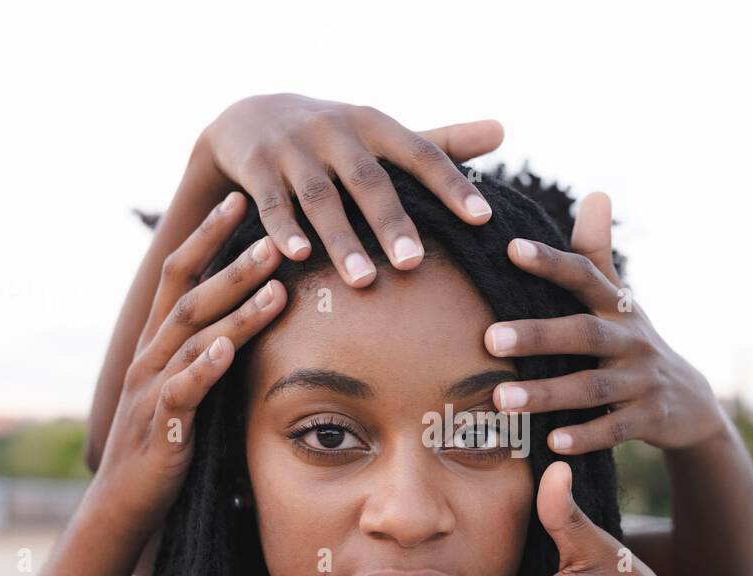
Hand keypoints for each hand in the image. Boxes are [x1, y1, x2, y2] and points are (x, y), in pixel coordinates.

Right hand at [88, 194, 286, 533]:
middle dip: (232, 263)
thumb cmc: (165, 445)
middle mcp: (150, 358)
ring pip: (193, 338)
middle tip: (275, 234)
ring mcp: (153, 391)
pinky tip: (228, 351)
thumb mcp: (187, 389)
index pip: (179, 275)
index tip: (241, 200)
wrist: (124, 507)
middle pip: (190, 297)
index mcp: (157, 343)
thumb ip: (208, 350)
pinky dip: (205, 370)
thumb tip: (246, 318)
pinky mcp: (162, 428)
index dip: (208, 236)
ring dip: (236, 309)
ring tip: (276, 285)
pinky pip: (183, 393)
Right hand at [201, 94, 501, 285]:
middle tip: (414, 263)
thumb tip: (503, 129)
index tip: (483, 219)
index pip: (421, 153)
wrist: (248, 117)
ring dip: (341, 238)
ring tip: (363, 280)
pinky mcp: (256, 166)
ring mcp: (293, 148)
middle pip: (369, 179)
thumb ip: (441, 141)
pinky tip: (299, 258)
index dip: (451, 185)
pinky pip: (272, 203)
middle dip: (391, 221)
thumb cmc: (334, 139)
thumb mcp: (381, 134)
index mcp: (374, 124)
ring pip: (320, 197)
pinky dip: (284, 230)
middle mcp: (335, 130)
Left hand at [485, 193, 725, 452]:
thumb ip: (598, 253)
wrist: (689, 403)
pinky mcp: (649, 419)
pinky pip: (615, 428)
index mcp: (616, 306)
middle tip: (488, 338)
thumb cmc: (633, 343)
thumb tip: (596, 192)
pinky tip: (552, 442)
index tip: (510, 248)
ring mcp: (641, 380)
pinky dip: (585, 435)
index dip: (550, 262)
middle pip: (583, 333)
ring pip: (593, 385)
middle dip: (538, 335)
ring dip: (548, 392)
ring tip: (503, 398)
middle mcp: (630, 339)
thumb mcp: (620, 300)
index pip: (583, 276)